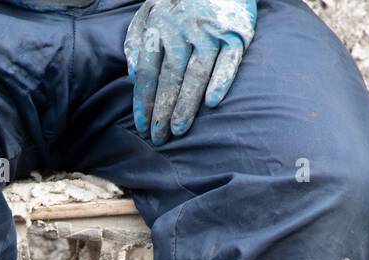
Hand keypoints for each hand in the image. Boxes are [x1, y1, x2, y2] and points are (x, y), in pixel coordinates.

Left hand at [124, 0, 256, 145]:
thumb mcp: (150, 11)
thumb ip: (137, 40)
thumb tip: (133, 74)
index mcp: (159, 28)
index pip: (148, 72)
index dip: (144, 101)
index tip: (142, 126)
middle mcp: (183, 32)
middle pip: (170, 78)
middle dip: (162, 111)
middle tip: (158, 138)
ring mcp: (210, 32)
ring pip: (196, 74)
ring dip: (186, 104)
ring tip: (179, 130)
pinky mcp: (236, 32)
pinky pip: (229, 60)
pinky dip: (221, 80)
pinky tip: (213, 103)